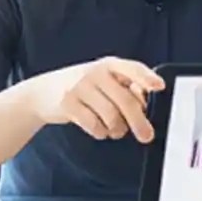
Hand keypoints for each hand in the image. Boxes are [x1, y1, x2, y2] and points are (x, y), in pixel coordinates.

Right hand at [18, 57, 164, 142]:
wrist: (41, 93)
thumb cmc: (81, 88)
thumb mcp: (102, 80)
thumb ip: (123, 87)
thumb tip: (146, 103)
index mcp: (108, 65)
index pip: (132, 68)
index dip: (147, 78)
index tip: (159, 87)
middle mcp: (95, 73)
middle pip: (125, 101)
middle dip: (139, 122)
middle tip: (146, 135)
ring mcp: (80, 87)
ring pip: (111, 117)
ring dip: (117, 129)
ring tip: (115, 130)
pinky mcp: (68, 104)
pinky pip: (94, 125)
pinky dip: (101, 133)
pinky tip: (99, 129)